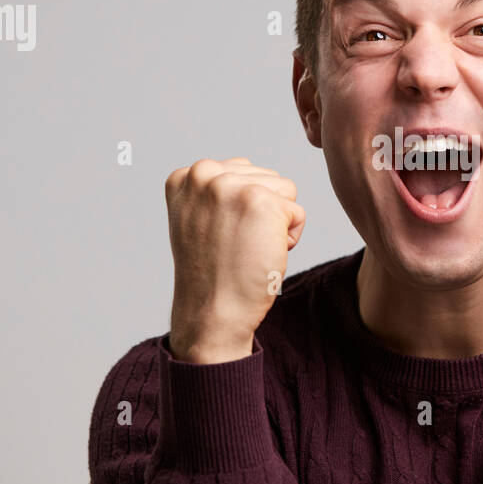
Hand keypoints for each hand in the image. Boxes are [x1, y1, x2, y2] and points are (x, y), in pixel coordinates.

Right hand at [164, 158, 304, 363]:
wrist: (212, 312)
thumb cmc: (212, 273)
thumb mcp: (197, 219)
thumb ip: (214, 191)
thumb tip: (247, 170)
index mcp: (185, 176)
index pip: (242, 173)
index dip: (241, 211)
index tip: (219, 236)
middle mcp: (203, 173)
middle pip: (267, 179)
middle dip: (262, 214)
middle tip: (235, 245)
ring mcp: (231, 185)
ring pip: (285, 192)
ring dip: (276, 224)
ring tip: (247, 249)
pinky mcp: (261, 201)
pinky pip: (297, 213)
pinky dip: (289, 238)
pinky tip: (260, 255)